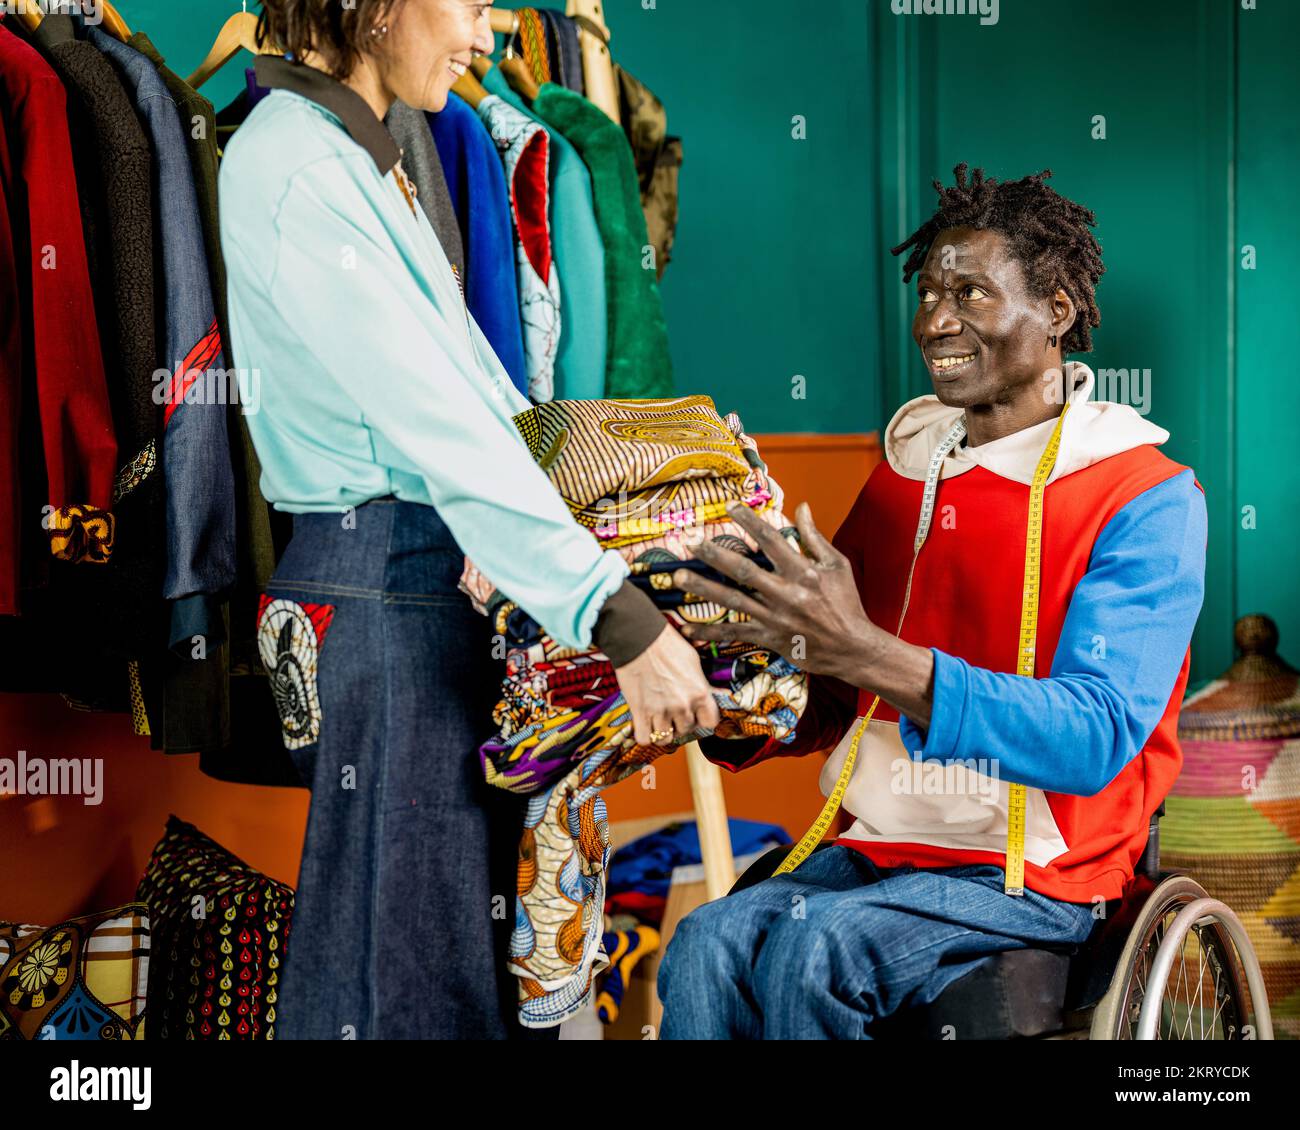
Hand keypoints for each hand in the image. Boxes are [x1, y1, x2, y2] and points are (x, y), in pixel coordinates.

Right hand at [613, 622, 721, 746]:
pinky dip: (644, 736)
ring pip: (665, 739)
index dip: (703, 720)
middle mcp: (683, 705)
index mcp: (699, 692)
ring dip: (662, 731)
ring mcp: (660, 711)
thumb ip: (700, 682)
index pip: (711, 722)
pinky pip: (644, 739)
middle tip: (672, 712)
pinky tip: (644, 725)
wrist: (638, 638)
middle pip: (686, 730)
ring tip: (658, 720)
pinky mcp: (640, 712)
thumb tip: (707, 693)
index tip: (696, 716)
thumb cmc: (666, 643)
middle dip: (680, 723)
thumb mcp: (693, 660)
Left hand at [673, 501, 881, 679]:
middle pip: (744, 571)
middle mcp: (787, 594)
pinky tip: (688, 629)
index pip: (772, 541)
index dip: (750, 522)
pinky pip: (736, 634)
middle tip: (691, 542)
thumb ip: (814, 537)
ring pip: (734, 600)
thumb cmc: (846, 603)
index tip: (729, 506)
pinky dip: (712, 632)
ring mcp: (775, 618)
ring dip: (704, 588)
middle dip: (715, 555)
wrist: (852, 648)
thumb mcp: (836, 566)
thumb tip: (801, 507)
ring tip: (678, 577)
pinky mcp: (770, 638)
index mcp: (803, 572)